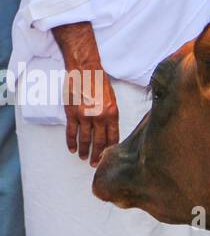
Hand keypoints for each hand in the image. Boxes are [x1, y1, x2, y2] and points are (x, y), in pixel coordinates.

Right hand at [52, 21, 118, 165]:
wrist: (85, 70)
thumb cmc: (101, 82)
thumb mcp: (113, 98)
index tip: (110, 157)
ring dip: (85, 150)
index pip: (113, 135)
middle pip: (99, 141)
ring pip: (85, 139)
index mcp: (112, 112)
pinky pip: (71, 132)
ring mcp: (84, 116)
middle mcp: (99, 116)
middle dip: (98, 155)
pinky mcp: (72, 114)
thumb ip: (111, 114)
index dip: (111, 148)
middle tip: (96, 164)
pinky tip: (73, 149)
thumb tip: (110, 129)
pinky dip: (71, 142)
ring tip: (85, 158)